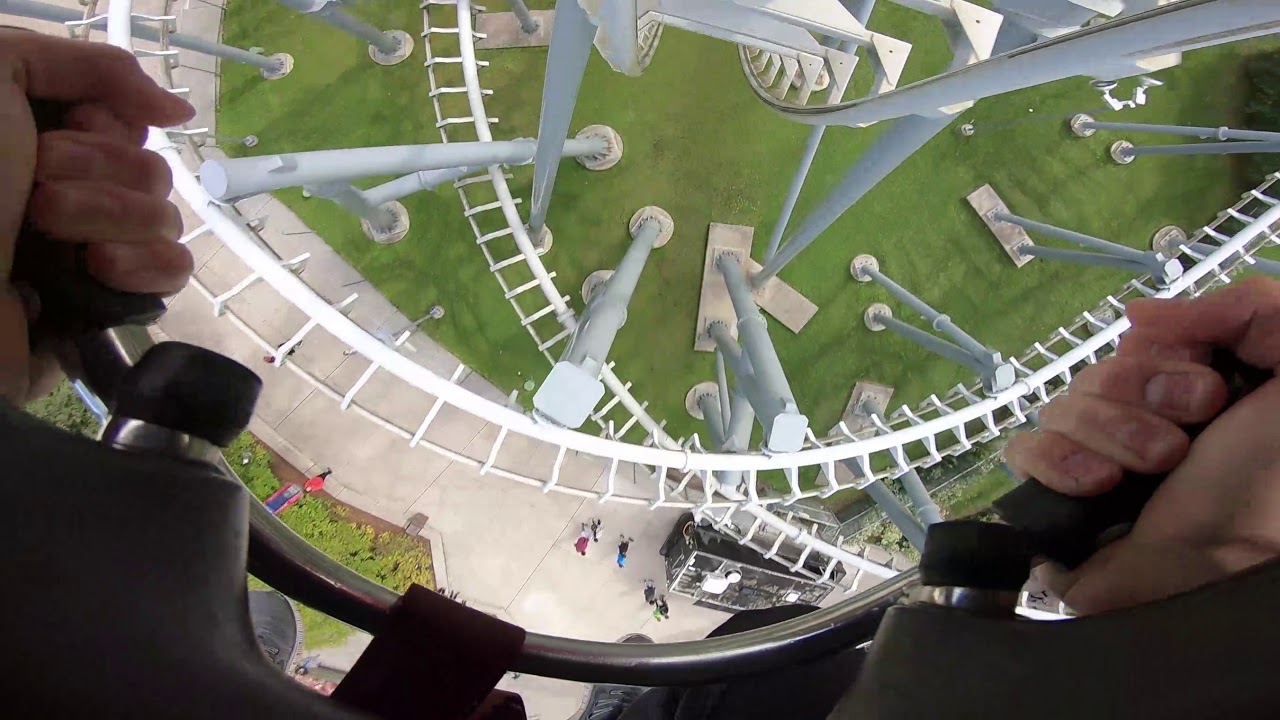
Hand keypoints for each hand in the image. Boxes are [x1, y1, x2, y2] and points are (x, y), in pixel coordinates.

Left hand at [0, 30, 194, 402]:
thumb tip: (177, 112)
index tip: (56, 133)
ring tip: (50, 239)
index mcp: (46, 142)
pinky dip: (143, 266)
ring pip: (165, 217)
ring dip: (107, 219)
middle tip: (37, 193)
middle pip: (151, 169)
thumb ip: (94, 69)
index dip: (102, 126)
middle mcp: (75, 192)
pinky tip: (97, 272)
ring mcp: (97, 249)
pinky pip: (175, 270)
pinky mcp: (113, 302)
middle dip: (99, 173)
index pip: (128, 123)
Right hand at [1004, 276, 1279, 613]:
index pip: (1141, 338)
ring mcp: (1094, 455)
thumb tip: (1137, 315)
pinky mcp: (1056, 495)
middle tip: (1178, 445)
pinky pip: (1024, 449)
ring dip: (1108, 436)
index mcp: (1191, 385)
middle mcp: (1140, 416)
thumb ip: (1249, 310)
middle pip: (1098, 370)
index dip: (1164, 359)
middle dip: (1136, 402)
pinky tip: (1096, 486)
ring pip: (1061, 406)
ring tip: (1146, 474)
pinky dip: (1056, 462)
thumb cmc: (1268, 480)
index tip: (1208, 398)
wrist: (1226, 573)